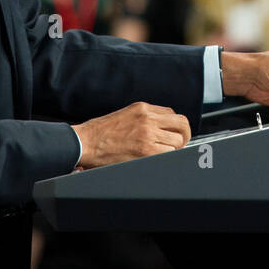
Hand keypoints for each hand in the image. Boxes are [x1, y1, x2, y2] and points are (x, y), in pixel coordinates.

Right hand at [71, 102, 191, 168]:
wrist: (84, 142)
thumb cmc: (99, 132)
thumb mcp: (125, 115)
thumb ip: (144, 118)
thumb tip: (161, 127)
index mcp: (143, 108)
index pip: (172, 114)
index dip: (175, 126)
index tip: (174, 134)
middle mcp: (148, 118)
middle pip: (182, 124)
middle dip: (183, 136)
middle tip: (180, 145)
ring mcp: (148, 134)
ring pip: (177, 141)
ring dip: (174, 149)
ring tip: (164, 155)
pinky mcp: (145, 151)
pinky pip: (168, 154)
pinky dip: (167, 158)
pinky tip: (159, 160)